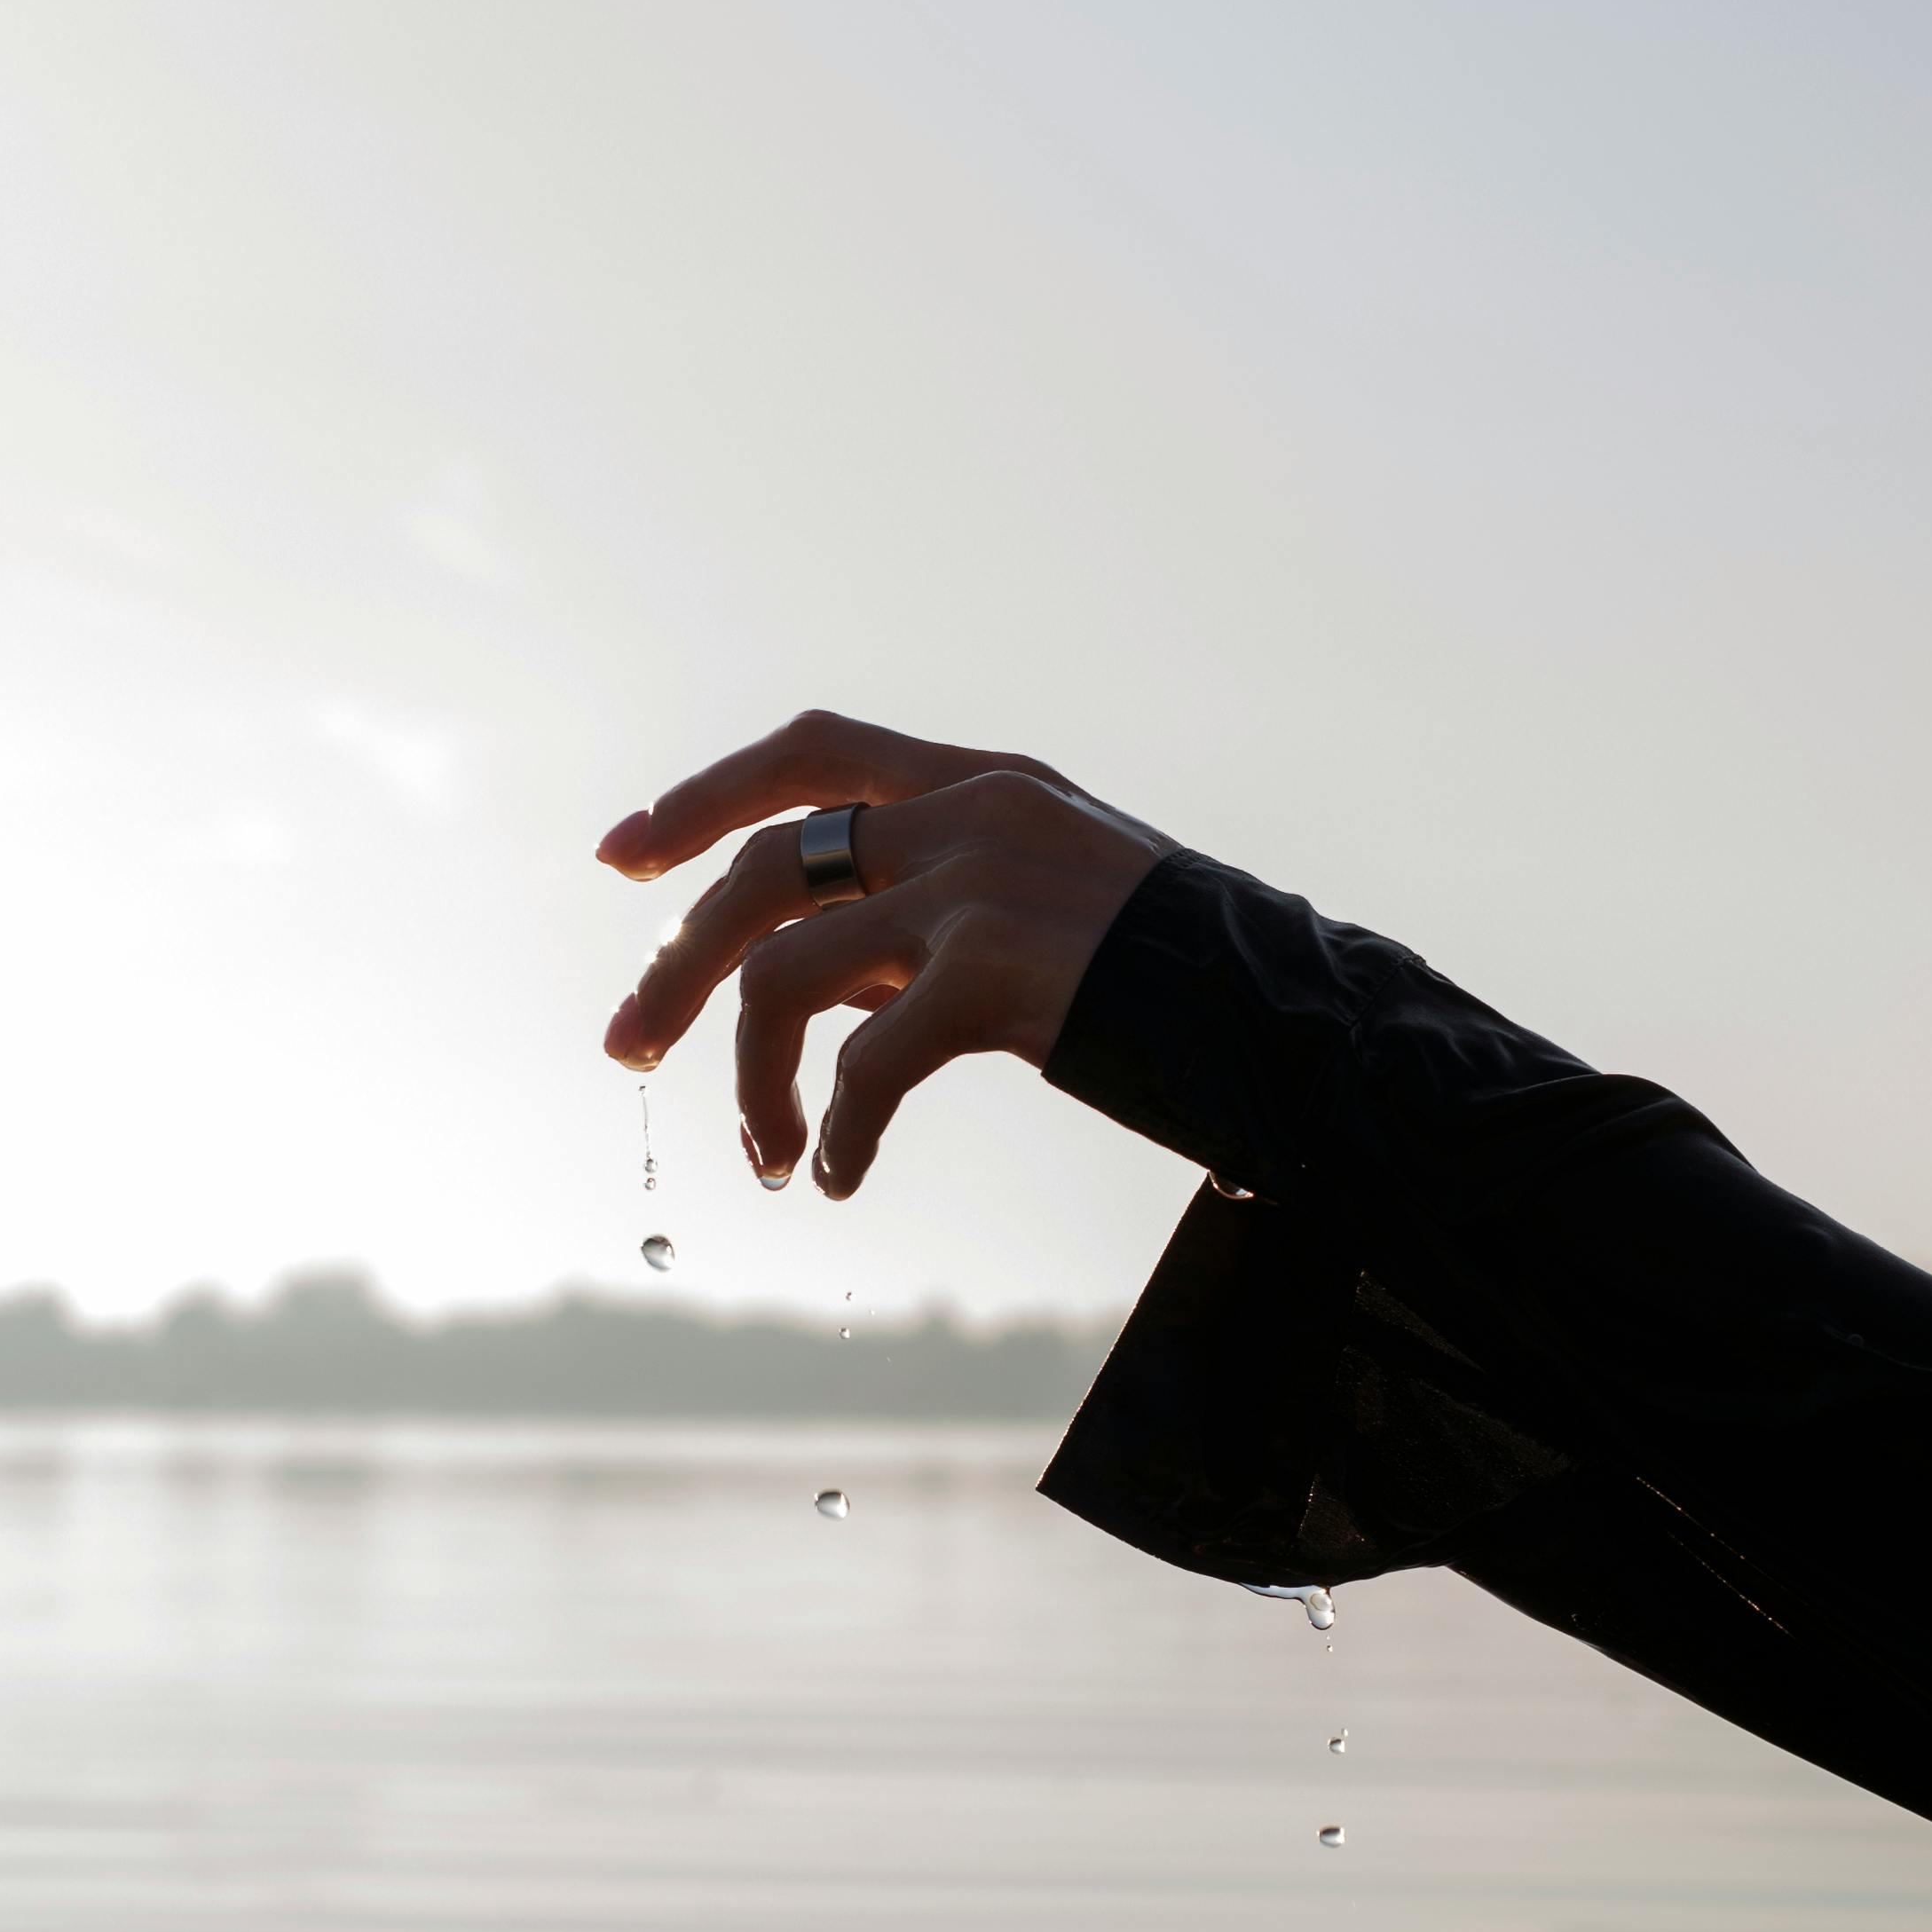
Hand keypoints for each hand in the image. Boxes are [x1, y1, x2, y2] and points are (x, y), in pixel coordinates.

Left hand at [599, 708, 1164, 1195]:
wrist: (1308, 1020)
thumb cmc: (1186, 986)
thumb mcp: (1047, 913)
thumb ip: (932, 919)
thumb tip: (808, 983)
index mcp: (987, 783)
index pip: (812, 753)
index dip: (703, 799)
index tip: (623, 858)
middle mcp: (972, 815)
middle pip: (763, 869)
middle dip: (676, 963)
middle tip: (626, 1047)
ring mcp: (982, 886)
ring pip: (784, 968)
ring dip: (748, 1072)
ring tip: (764, 1152)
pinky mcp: (997, 971)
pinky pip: (866, 1060)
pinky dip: (840, 1129)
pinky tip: (843, 1178)